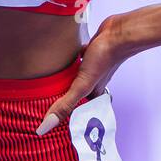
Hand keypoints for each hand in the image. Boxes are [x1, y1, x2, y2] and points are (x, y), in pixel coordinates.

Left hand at [36, 13, 132, 135]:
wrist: (117, 33)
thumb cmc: (104, 58)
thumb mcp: (81, 85)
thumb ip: (65, 105)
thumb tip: (45, 127)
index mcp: (93, 93)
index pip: (77, 108)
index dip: (65, 113)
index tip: (49, 119)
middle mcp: (93, 81)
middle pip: (74, 91)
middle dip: (62, 94)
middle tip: (44, 100)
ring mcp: (92, 66)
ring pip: (75, 75)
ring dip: (65, 78)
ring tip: (49, 80)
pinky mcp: (89, 52)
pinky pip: (77, 58)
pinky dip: (69, 59)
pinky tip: (60, 57)